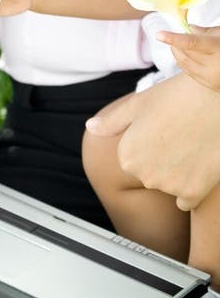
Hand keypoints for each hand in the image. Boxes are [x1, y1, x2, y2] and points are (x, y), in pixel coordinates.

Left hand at [85, 71, 219, 209]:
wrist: (214, 98)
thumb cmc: (176, 97)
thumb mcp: (137, 105)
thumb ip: (112, 122)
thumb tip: (91, 127)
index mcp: (127, 156)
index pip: (134, 158)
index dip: (149, 143)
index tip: (163, 129)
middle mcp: (144, 175)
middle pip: (151, 174)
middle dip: (162, 160)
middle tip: (179, 135)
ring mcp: (169, 186)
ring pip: (169, 186)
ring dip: (178, 174)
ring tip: (191, 145)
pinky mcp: (194, 192)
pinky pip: (187, 200)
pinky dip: (191, 189)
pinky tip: (198, 168)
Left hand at [157, 24, 219, 90]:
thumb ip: (208, 31)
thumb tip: (190, 28)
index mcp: (219, 49)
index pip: (191, 43)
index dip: (174, 38)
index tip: (159, 34)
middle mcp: (215, 65)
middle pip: (185, 53)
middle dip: (175, 43)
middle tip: (171, 36)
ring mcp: (212, 78)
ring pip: (184, 64)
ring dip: (177, 53)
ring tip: (177, 45)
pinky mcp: (210, 85)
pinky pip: (190, 72)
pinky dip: (184, 63)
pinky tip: (186, 56)